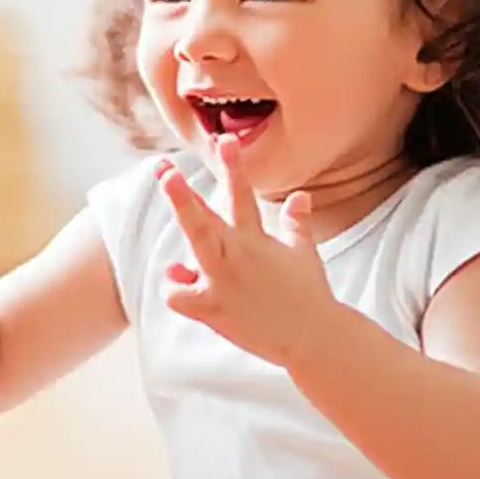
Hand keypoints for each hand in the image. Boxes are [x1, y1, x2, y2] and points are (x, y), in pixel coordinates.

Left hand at [157, 135, 335, 367]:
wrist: (313, 337)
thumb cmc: (309, 294)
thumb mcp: (304, 253)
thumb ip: (296, 223)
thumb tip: (300, 197)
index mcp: (256, 239)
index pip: (241, 195)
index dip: (233, 166)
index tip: (224, 140)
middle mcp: (237, 255)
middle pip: (203, 218)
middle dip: (182, 193)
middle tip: (166, 171)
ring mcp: (223, 282)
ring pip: (192, 246)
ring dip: (179, 224)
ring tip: (167, 205)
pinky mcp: (214, 310)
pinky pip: (179, 295)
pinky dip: (175, 287)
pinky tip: (179, 280)